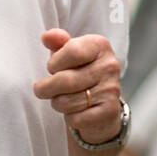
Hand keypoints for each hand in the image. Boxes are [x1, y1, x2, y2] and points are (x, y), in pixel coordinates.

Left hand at [33, 28, 122, 143]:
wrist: (101, 102)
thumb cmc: (77, 72)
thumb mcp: (66, 53)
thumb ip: (57, 41)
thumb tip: (48, 36)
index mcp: (99, 46)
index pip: (72, 51)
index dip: (54, 63)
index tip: (53, 68)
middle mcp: (110, 66)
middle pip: (64, 80)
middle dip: (46, 88)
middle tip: (44, 89)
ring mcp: (112, 89)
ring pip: (66, 101)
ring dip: (57, 103)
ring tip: (63, 98)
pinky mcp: (110, 111)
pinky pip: (75, 118)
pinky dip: (70, 117)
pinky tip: (76, 111)